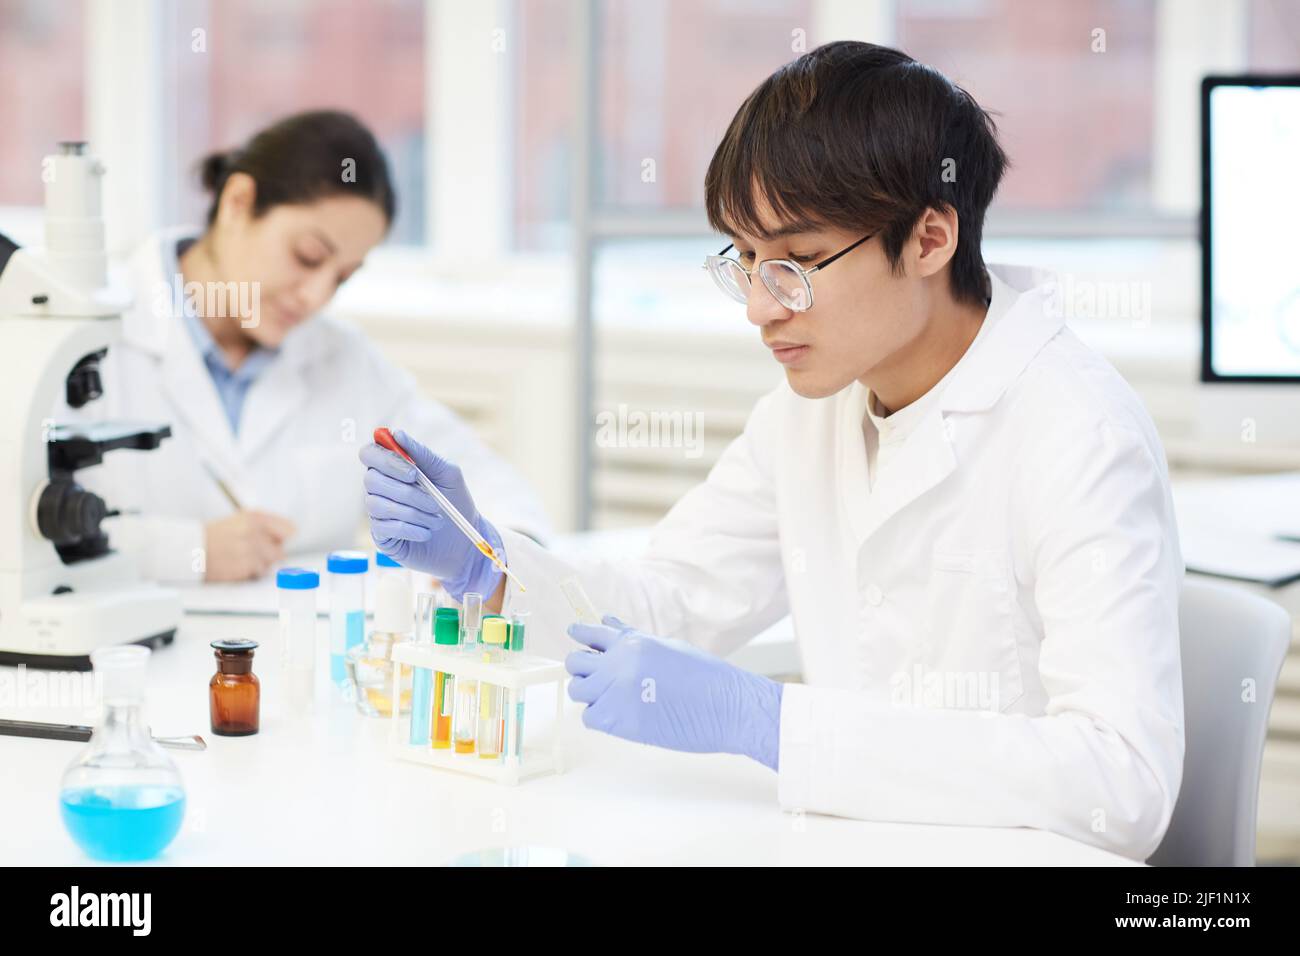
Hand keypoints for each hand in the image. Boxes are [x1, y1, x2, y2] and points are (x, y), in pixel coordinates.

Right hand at [203, 511, 294, 581]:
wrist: (189, 548)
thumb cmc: (213, 536)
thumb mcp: (239, 522)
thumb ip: (264, 528)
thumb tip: (288, 538)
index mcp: (255, 517)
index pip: (289, 529)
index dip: (282, 539)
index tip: (275, 543)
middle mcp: (255, 531)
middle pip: (280, 551)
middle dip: (269, 556)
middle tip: (251, 554)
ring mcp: (251, 549)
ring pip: (269, 564)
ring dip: (258, 566)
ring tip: (239, 559)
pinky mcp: (245, 565)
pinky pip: (257, 573)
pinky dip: (248, 573)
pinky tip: (234, 566)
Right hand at [359, 428, 502, 599]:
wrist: (464, 543)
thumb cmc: (456, 502)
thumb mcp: (447, 474)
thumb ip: (423, 454)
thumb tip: (397, 434)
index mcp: (393, 468)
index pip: (370, 454)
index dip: (387, 460)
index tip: (413, 473)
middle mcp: (380, 488)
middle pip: (371, 480)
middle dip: (406, 492)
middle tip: (434, 502)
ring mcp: (378, 513)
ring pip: (378, 505)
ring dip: (412, 512)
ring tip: (436, 520)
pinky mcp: (381, 536)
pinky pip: (384, 527)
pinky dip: (410, 528)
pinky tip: (426, 533)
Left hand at [565, 615, 783, 769]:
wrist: (727, 706)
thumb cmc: (705, 677)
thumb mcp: (668, 648)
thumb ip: (633, 638)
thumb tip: (607, 622)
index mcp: (633, 643)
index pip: (591, 633)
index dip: (580, 635)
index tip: (574, 634)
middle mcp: (618, 664)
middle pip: (576, 664)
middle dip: (584, 670)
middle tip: (598, 677)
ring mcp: (616, 693)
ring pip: (578, 691)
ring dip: (590, 693)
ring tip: (611, 698)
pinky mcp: (619, 722)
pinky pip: (590, 718)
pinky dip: (599, 717)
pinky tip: (618, 716)